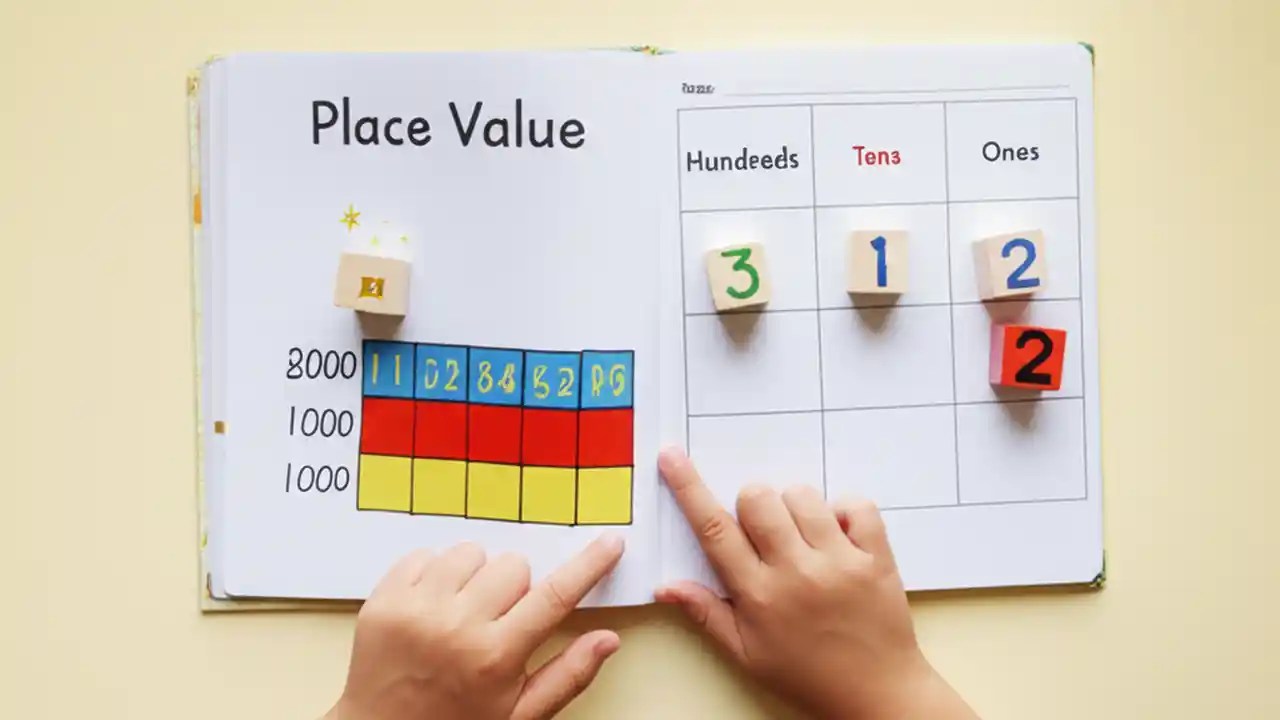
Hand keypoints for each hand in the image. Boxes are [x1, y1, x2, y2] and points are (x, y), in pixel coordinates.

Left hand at [326, 534, 623, 719]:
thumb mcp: (519, 716)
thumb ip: (567, 676)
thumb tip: (608, 639)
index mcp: (495, 657)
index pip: (555, 596)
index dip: (589, 566)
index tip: (610, 543)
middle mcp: (455, 627)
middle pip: (513, 566)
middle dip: (516, 588)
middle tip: (499, 621)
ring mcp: (415, 609)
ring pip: (470, 553)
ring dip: (475, 576)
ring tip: (463, 613)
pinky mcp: (384, 599)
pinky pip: (425, 555)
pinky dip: (435, 574)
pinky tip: (434, 607)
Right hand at [655, 448, 976, 719]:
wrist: (876, 695)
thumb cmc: (806, 675)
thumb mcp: (747, 653)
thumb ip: (706, 613)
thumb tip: (664, 587)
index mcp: (758, 596)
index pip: (714, 529)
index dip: (688, 488)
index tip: (672, 457)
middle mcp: (796, 573)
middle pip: (757, 499)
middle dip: (751, 503)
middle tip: (764, 531)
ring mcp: (839, 562)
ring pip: (802, 495)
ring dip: (795, 507)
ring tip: (804, 538)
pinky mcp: (876, 557)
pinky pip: (856, 504)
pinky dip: (844, 509)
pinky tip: (838, 534)